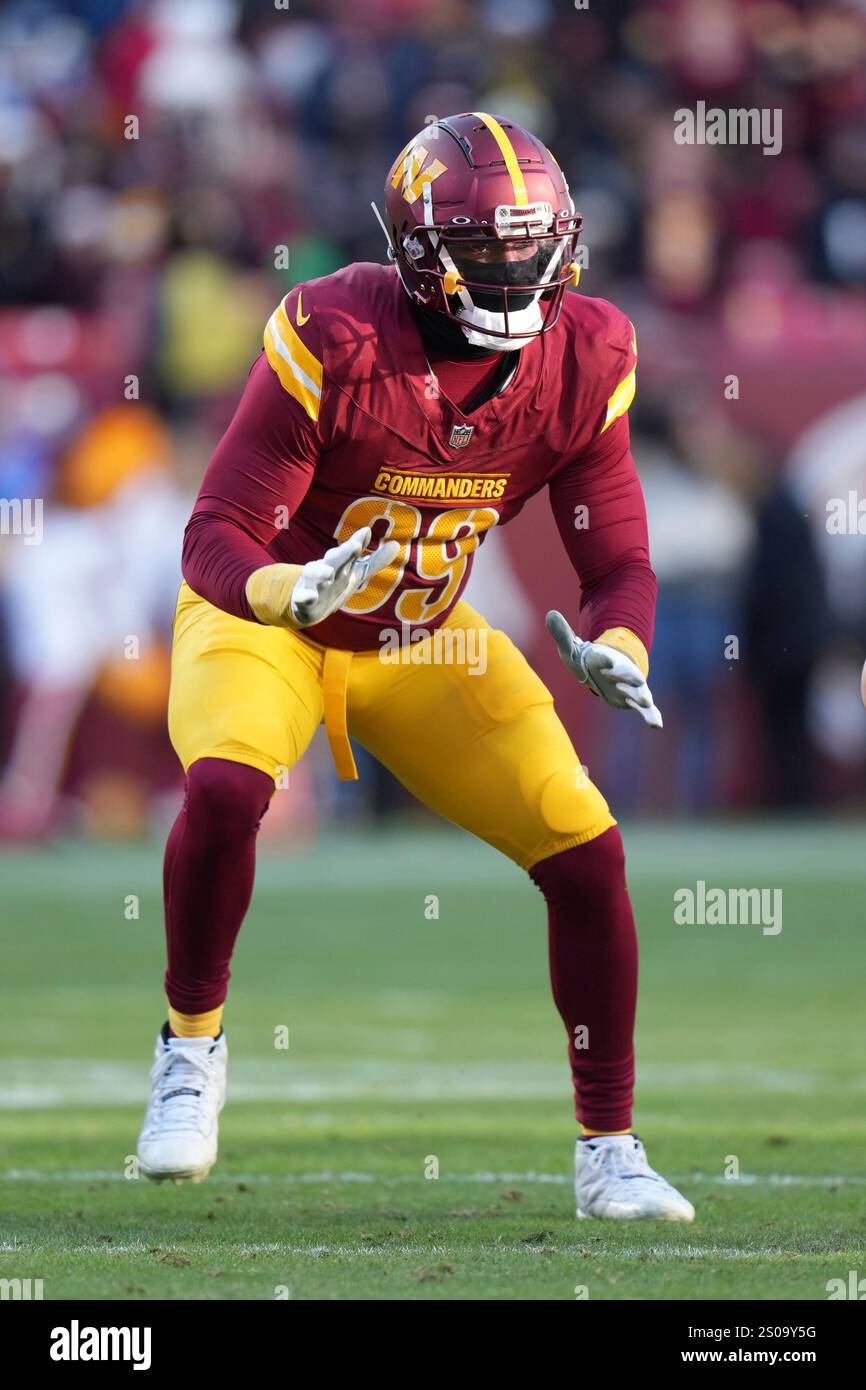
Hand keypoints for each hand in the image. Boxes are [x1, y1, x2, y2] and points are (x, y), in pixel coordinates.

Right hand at [245, 527, 398, 628]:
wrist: (307, 606)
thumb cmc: (335, 585)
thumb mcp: (356, 574)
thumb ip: (375, 561)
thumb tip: (396, 544)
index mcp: (341, 563)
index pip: (350, 552)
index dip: (358, 542)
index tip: (367, 532)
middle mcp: (327, 570)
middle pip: (335, 560)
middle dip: (344, 553)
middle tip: (354, 546)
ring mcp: (314, 583)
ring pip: (315, 575)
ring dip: (321, 572)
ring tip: (329, 572)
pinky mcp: (303, 600)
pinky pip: (302, 598)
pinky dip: (304, 597)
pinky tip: (308, 597)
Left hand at [546, 610, 662, 728]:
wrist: (605, 669)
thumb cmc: (586, 659)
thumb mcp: (571, 649)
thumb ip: (562, 634)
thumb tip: (550, 614)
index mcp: (602, 659)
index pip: (602, 658)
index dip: (604, 660)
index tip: (607, 661)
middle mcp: (618, 672)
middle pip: (625, 674)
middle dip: (629, 676)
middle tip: (637, 680)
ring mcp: (627, 686)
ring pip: (637, 691)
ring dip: (640, 696)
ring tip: (645, 702)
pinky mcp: (632, 699)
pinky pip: (645, 709)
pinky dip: (651, 716)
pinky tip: (657, 725)